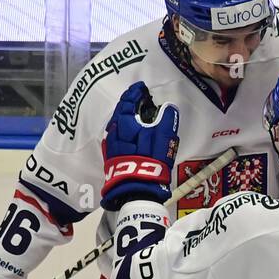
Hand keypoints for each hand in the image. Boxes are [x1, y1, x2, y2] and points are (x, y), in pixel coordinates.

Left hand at [102, 81, 179, 211]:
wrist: (136, 190)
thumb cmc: (151, 160)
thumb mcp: (164, 136)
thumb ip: (167, 118)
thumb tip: (168, 107)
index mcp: (124, 122)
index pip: (128, 101)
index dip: (135, 92)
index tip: (142, 88)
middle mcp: (114, 131)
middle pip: (121, 112)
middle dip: (131, 104)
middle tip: (141, 101)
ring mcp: (111, 146)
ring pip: (118, 126)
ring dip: (127, 119)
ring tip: (138, 118)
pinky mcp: (111, 158)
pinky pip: (117, 138)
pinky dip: (124, 132)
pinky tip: (131, 136)